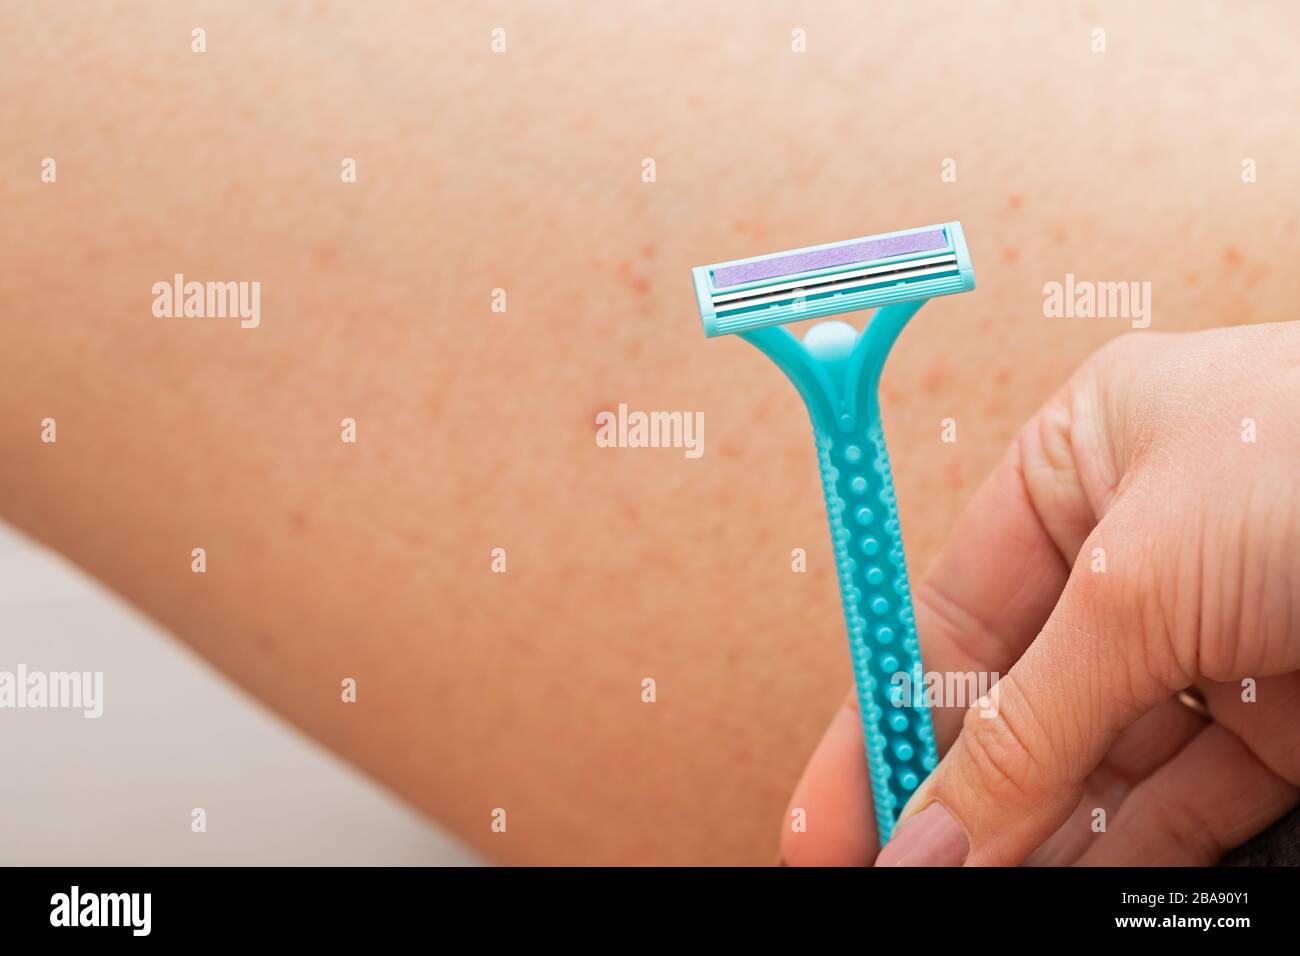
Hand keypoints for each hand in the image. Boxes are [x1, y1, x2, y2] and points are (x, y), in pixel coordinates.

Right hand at [780, 322, 1299, 865]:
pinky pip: (1188, 795)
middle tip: (892, 875)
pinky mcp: (1288, 709)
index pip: (947, 615)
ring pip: (1099, 760)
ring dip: (1035, 837)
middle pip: (1016, 699)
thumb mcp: (1136, 587)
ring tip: (966, 896)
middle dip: (957, 795)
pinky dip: (1129, 851)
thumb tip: (930, 825)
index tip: (837, 814)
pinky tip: (1065, 888)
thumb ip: (1022, 722)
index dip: (881, 718)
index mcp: (1077, 468)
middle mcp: (1137, 549)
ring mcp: (1215, 632)